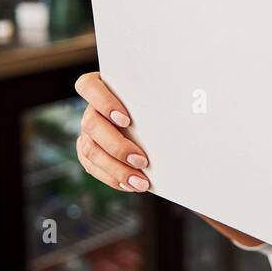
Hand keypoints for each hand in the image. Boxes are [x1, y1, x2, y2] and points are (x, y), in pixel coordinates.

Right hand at [73, 71, 150, 192]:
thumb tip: (184, 104)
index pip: (88, 86)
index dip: (104, 103)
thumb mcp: (155, 91)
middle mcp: (91, 108)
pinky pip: (92, 167)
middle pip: (91, 124)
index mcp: (102, 85)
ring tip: (140, 182)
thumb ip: (157, 93)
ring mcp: (87, 131)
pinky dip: (112, 178)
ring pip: (90, 150)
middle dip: (117, 146)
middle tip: (142, 160)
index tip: (127, 119)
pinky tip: (130, 185)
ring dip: (116, 168)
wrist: (155, 115)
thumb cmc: (157, 99)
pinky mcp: (88, 150)